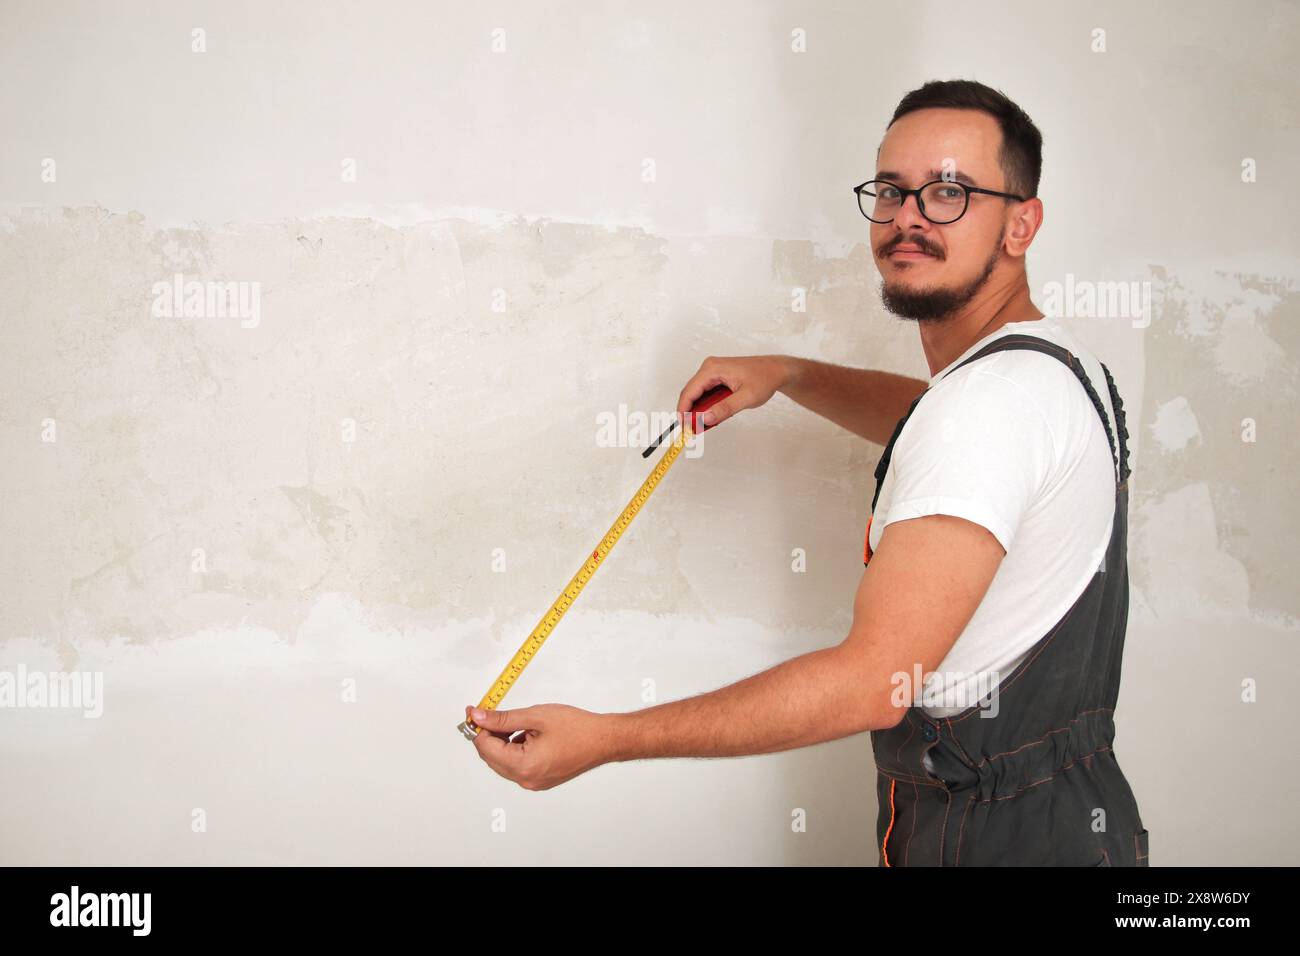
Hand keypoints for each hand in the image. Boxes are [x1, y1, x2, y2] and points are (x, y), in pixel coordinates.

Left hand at [464, 703, 612, 790]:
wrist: (603, 740)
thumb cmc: (577, 728)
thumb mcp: (536, 716)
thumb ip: (503, 718)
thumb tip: (478, 717)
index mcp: (524, 765)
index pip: (486, 748)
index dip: (478, 728)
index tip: (475, 711)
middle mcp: (526, 779)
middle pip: (491, 757)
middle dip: (488, 734)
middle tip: (490, 712)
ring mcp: (534, 782)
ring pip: (503, 762)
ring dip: (501, 742)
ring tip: (517, 722)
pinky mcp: (540, 780)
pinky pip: (517, 765)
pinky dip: (514, 749)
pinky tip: (526, 733)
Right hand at [676, 354, 792, 429]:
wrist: (777, 370)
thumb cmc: (764, 379)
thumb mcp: (746, 397)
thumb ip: (725, 409)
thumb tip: (705, 418)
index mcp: (713, 369)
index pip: (690, 391)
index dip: (683, 410)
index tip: (684, 426)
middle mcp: (710, 367)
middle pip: (691, 392)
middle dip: (690, 412)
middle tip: (692, 430)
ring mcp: (713, 371)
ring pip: (697, 394)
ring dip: (698, 410)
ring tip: (701, 426)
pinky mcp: (717, 377)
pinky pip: (705, 393)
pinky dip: (705, 406)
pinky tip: (710, 416)